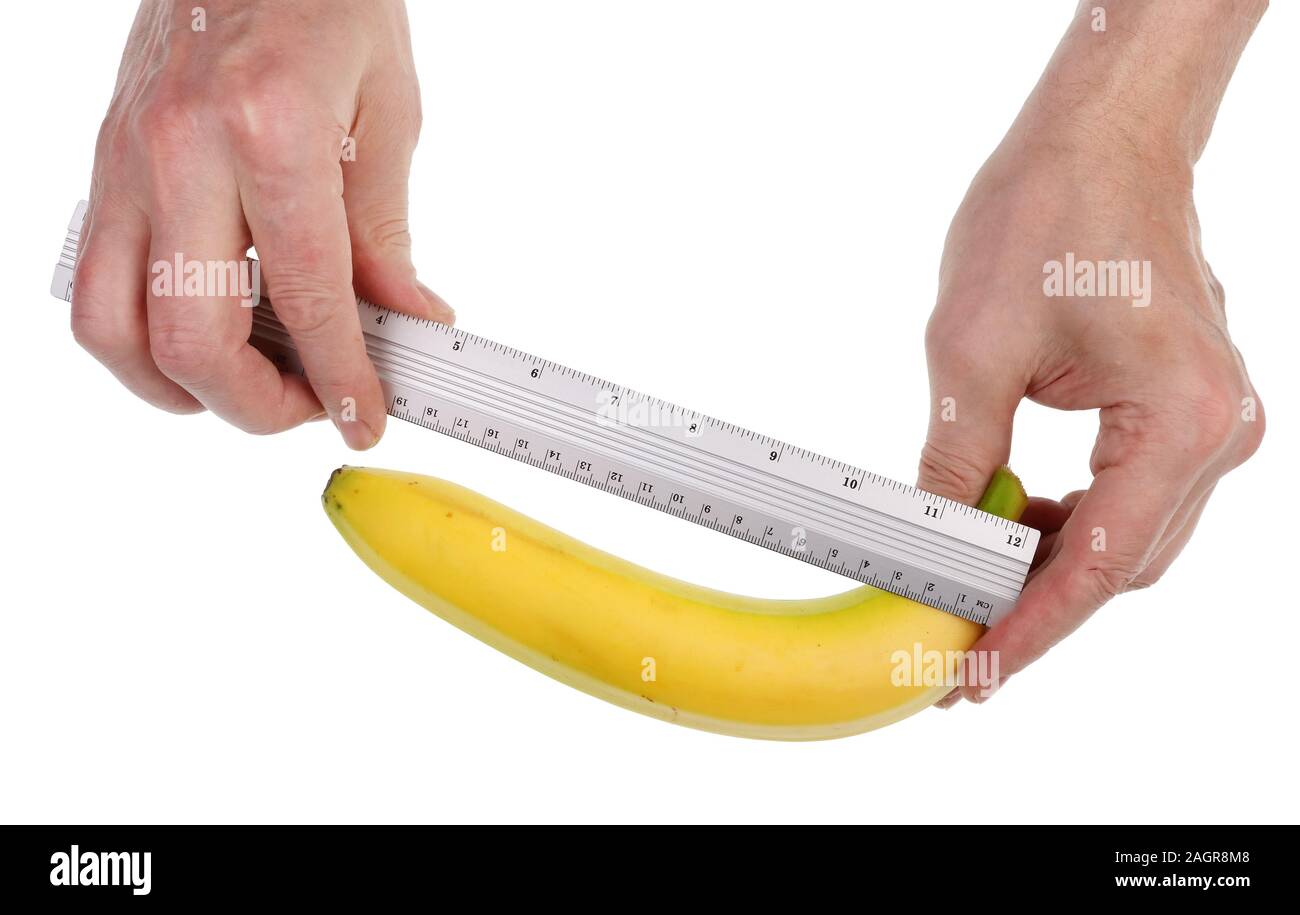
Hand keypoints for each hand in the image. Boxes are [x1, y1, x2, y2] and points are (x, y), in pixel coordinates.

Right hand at [71, 0, 449, 448]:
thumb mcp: (387, 113)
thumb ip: (385, 235)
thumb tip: (407, 321)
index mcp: (267, 129)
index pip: (307, 299)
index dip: (342, 381)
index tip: (366, 419)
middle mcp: (180, 151)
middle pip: (191, 340)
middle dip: (259, 408)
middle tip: (312, 407)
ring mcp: (126, 161)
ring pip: (114, 331)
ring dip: (181, 390)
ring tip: (249, 388)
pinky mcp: (104, 167)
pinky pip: (95, 284)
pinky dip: (139, 338)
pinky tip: (199, 336)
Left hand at [919, 0, 1266, 703]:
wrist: (1100, 138)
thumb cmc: (1051, 212)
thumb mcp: (971, 348)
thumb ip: (955, 459)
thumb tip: (932, 538)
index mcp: (1181, 422)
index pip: (1097, 567)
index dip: (1028, 632)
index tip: (972, 676)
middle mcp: (1216, 433)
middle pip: (1119, 563)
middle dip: (1032, 605)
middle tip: (955, 639)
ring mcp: (1208, 422)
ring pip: (1123, 535)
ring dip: (1045, 561)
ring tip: (969, 572)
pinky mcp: (1183, 408)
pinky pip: (1126, 494)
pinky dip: (1065, 518)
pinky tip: (1008, 516)